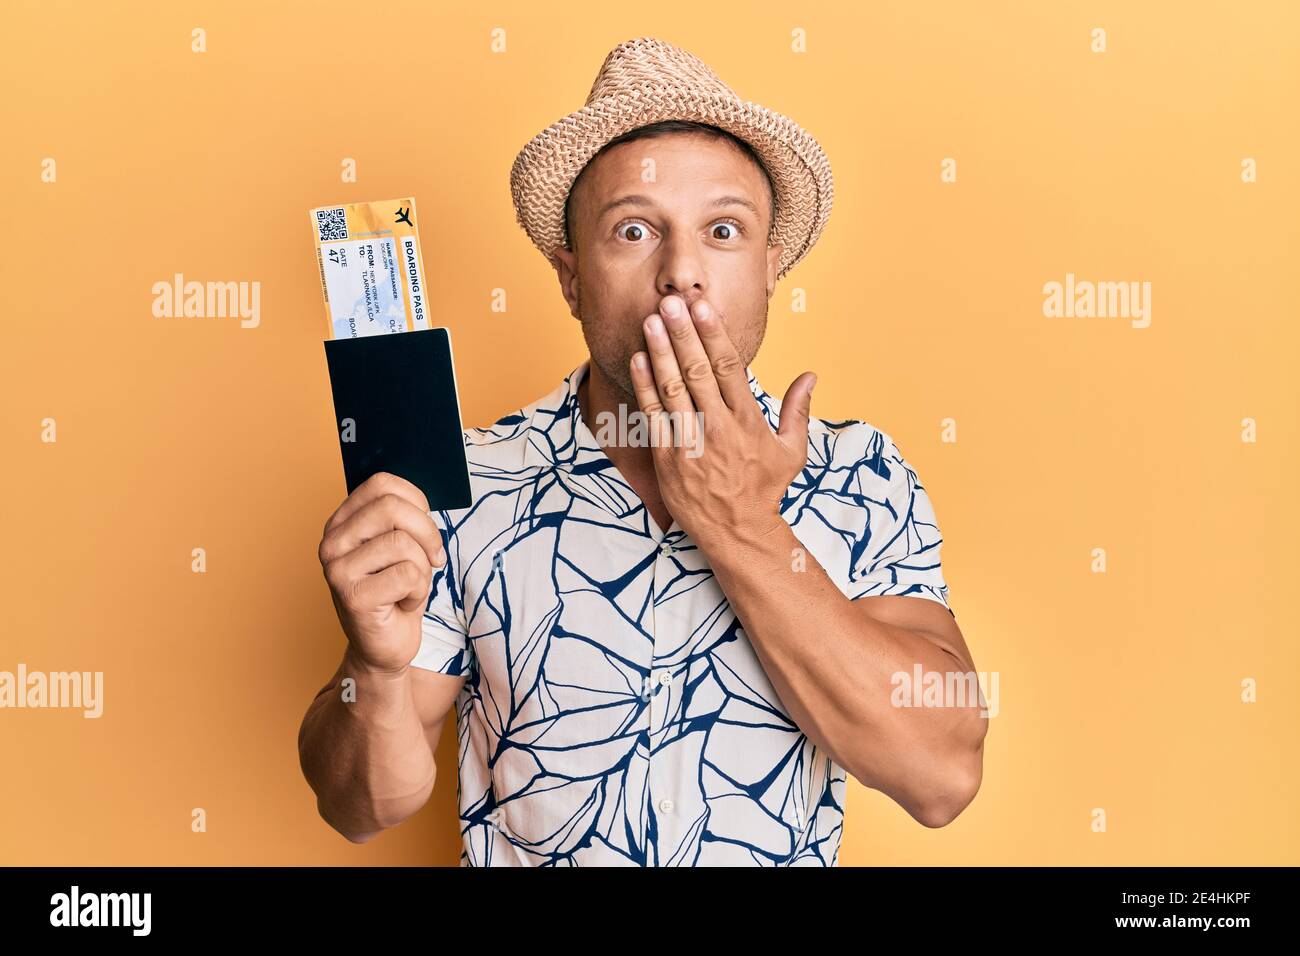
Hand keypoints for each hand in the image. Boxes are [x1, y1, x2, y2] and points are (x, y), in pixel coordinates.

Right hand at [317, 472, 445, 674]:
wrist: (385, 646)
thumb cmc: (397, 592)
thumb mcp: (403, 546)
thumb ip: (404, 518)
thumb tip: (422, 502)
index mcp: (342, 522)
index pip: (382, 484)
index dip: (416, 503)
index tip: (425, 531)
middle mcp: (332, 541)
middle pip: (392, 507)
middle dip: (427, 534)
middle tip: (433, 559)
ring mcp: (337, 569)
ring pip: (403, 543)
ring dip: (423, 568)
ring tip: (410, 586)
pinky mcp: (352, 596)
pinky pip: (408, 575)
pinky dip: (418, 591)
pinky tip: (402, 603)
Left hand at [629, 293, 815, 549]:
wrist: (738, 533)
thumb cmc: (764, 490)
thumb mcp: (790, 451)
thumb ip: (796, 410)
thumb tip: (810, 376)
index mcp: (748, 421)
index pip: (728, 368)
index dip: (714, 334)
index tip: (702, 307)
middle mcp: (719, 428)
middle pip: (697, 371)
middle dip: (682, 334)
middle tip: (669, 302)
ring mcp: (691, 443)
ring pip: (673, 389)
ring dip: (660, 352)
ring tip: (649, 321)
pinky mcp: (668, 458)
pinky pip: (653, 416)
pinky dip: (645, 387)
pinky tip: (638, 360)